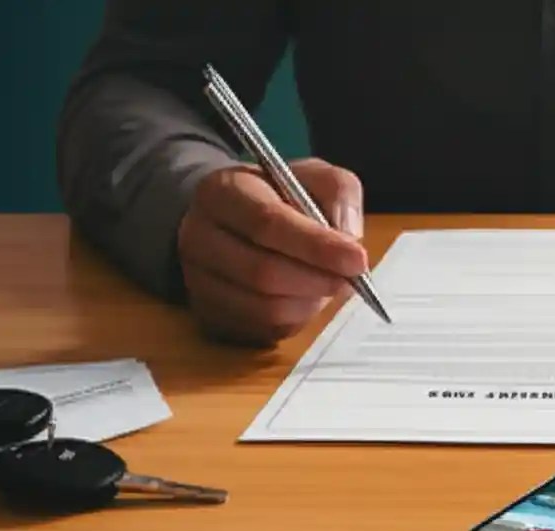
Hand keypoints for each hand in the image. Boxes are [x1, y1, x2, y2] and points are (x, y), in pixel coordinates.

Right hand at [177, 158, 367, 345]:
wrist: (232, 220)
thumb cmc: (278, 196)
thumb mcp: (313, 176)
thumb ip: (337, 193)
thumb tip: (349, 238)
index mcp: (221, 191)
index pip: (267, 223)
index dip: (317, 246)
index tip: (358, 260)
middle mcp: (198, 236)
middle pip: (262, 272)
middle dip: (317, 280)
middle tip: (350, 279)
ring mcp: (197, 280)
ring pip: (264, 308)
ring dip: (309, 302)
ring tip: (325, 283)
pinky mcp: (209, 314)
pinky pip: (262, 330)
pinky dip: (296, 319)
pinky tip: (305, 297)